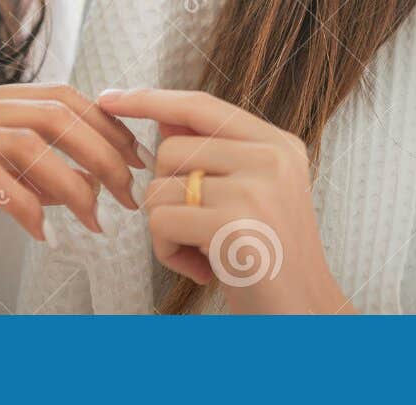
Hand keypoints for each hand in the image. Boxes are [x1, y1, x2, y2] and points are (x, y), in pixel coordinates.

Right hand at [0, 82, 144, 260]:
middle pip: (53, 113)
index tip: (133, 157)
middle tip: (127, 193)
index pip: (57, 95)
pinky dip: (23, 205)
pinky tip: (40, 231)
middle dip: (102, 152)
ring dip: (72, 183)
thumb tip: (55, 187)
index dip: (104, 123)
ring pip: (27, 143)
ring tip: (94, 218)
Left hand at [98, 87, 354, 313]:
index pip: (201, 106)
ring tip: (205, 254)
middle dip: (167, 194)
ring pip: (161, 188)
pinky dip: (168, 252)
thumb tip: (162, 119)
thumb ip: (213, 156)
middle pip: (171, 150)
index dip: (151, 99)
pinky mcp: (235, 223)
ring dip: (167, 229)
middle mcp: (271, 157)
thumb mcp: (249, 196)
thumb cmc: (268, 259)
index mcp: (278, 143)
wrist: (306, 316)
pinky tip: (202, 270)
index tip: (109, 99)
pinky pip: (161, 222)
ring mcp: (256, 188)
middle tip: (200, 232)